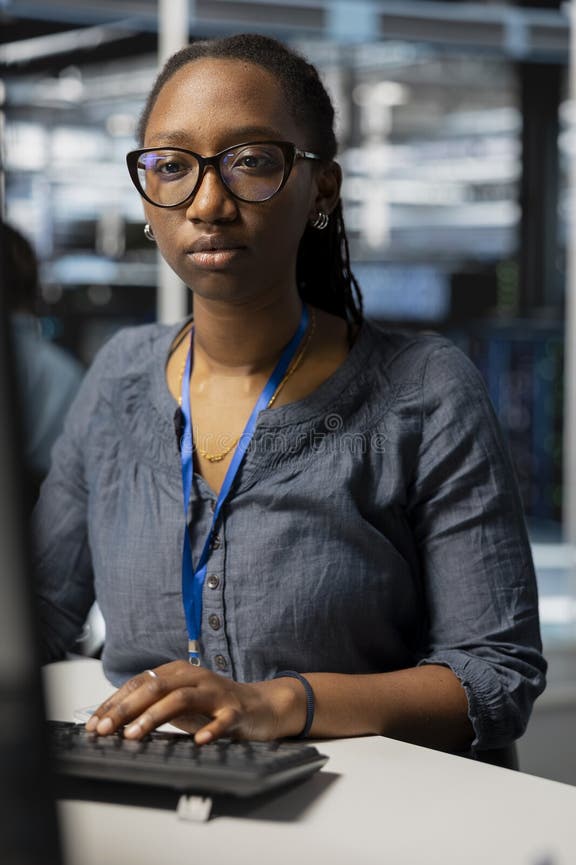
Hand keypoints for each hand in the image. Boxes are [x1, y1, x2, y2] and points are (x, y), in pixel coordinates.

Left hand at [85, 661, 305, 743]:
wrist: (260, 706)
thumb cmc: (214, 706)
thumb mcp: (179, 704)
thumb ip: (152, 707)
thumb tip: (112, 722)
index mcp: (178, 672)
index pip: (140, 682)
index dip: (115, 702)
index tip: (95, 724)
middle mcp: (195, 677)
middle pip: (156, 686)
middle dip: (127, 708)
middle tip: (107, 729)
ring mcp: (216, 693)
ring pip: (182, 698)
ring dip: (155, 716)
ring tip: (135, 734)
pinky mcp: (236, 710)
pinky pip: (223, 719)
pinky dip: (211, 729)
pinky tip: (199, 741)